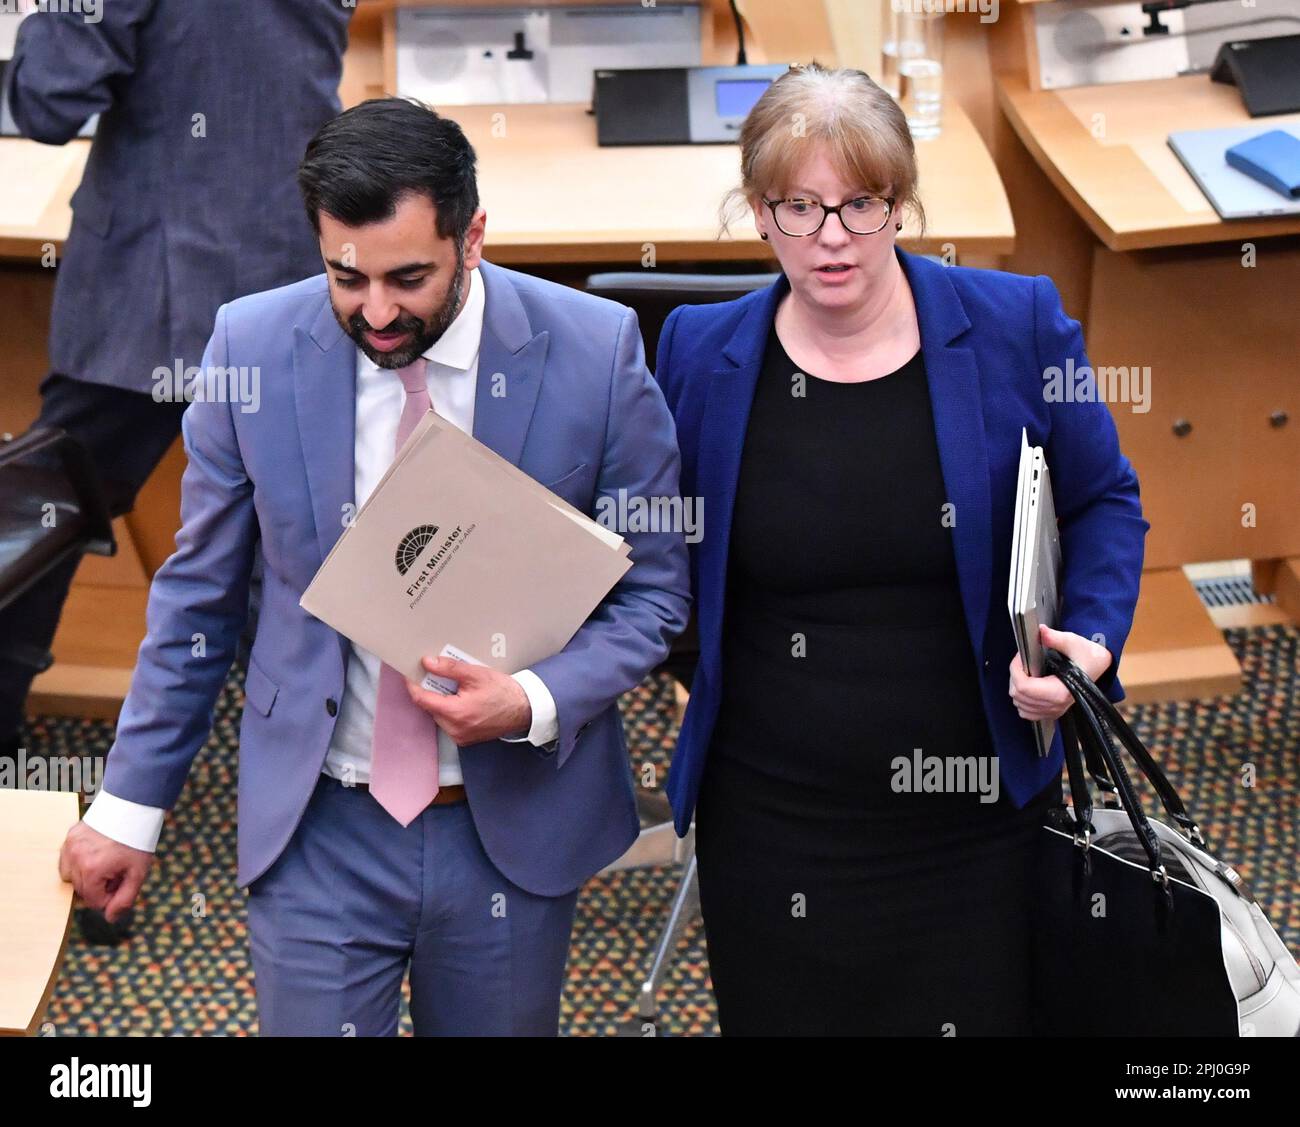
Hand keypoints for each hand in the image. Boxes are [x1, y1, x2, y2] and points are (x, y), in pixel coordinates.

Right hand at [58, 820, 152, 923]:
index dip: (111, 896)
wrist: (134, 808)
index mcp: (92, 870)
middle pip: (82, 890)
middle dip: (100, 886)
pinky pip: (67, 859)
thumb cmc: (137, 841)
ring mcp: (69, 847)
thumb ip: (124, 899)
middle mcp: (75, 859)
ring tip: (106, 862)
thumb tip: (110, 919)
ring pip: (71, 876)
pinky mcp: (69, 837)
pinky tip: (96, 853)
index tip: (123, 881)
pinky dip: (78, 862)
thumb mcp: (137, 873)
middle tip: (117, 870)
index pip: (94, 901)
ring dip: (86, 875)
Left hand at [405, 656, 531, 745]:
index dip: (413, 685)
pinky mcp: (465, 739)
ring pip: (439, 716)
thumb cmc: (503, 692)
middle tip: (436, 676)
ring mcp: (460, 737)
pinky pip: (448, 723)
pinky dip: (450, 710)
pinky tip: (461, 700)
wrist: (524, 709)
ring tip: (453, 687)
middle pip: (430, 708)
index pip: (423, 699)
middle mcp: (455, 729)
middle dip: (430, 691)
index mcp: (456, 713)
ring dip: (440, 701)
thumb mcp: (475, 674)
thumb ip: (449, 668)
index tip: (410, 675)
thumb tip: (428, 663)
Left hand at [1008, 624, 1112, 723]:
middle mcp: (1055, 705)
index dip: (1015, 670)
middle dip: (1015, 676)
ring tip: (1026, 673)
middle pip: (1018, 696)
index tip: (1020, 657)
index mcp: (1060, 691)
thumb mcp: (1074, 643)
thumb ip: (1055, 638)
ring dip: (1017, 688)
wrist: (1098, 667)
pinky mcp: (1051, 712)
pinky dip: (1022, 702)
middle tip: (1022, 663)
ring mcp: (1053, 711)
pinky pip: (1027, 713)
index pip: (1023, 687)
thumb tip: (1041, 632)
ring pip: (1020, 705)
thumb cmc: (1088, 656)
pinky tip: (1029, 688)